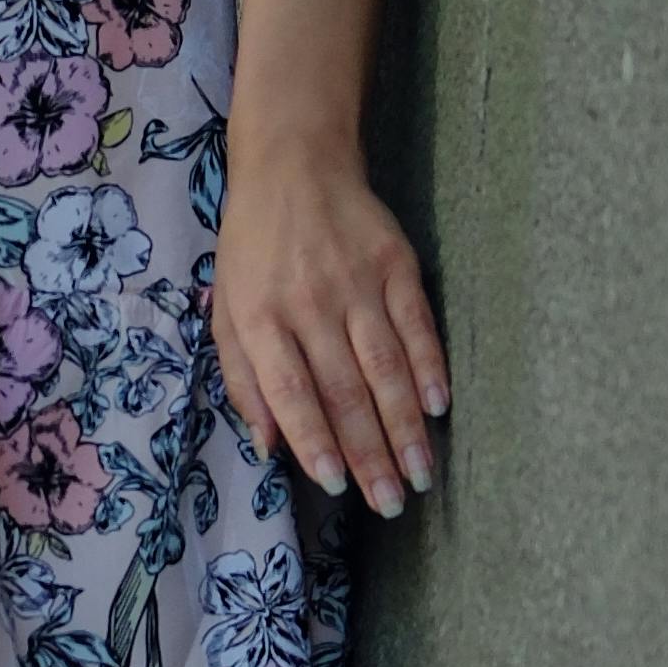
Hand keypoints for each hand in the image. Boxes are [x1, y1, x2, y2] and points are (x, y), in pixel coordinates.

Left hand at [211, 133, 447, 522]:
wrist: (293, 164)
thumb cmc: (252, 248)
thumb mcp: (227, 308)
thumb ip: (242, 378)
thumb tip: (268, 446)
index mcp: (260, 316)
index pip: (292, 392)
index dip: (316, 441)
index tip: (337, 484)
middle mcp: (309, 302)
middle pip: (345, 390)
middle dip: (370, 453)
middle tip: (391, 502)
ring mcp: (356, 281)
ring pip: (385, 366)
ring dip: (405, 425)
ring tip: (421, 471)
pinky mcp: (396, 263)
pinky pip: (417, 325)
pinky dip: (431, 367)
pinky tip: (440, 406)